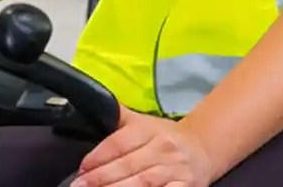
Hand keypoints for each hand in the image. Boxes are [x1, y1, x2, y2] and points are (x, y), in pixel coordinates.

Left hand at [70, 106, 214, 186]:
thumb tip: (90, 104)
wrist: (202, 149)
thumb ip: (117, 118)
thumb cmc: (165, 138)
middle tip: (80, 186)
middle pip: (128, 164)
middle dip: (101, 177)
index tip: (82, 168)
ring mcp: (175, 169)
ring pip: (143, 182)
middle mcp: (163, 148)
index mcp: (149, 129)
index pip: (119, 142)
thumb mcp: (142, 122)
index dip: (98, 156)